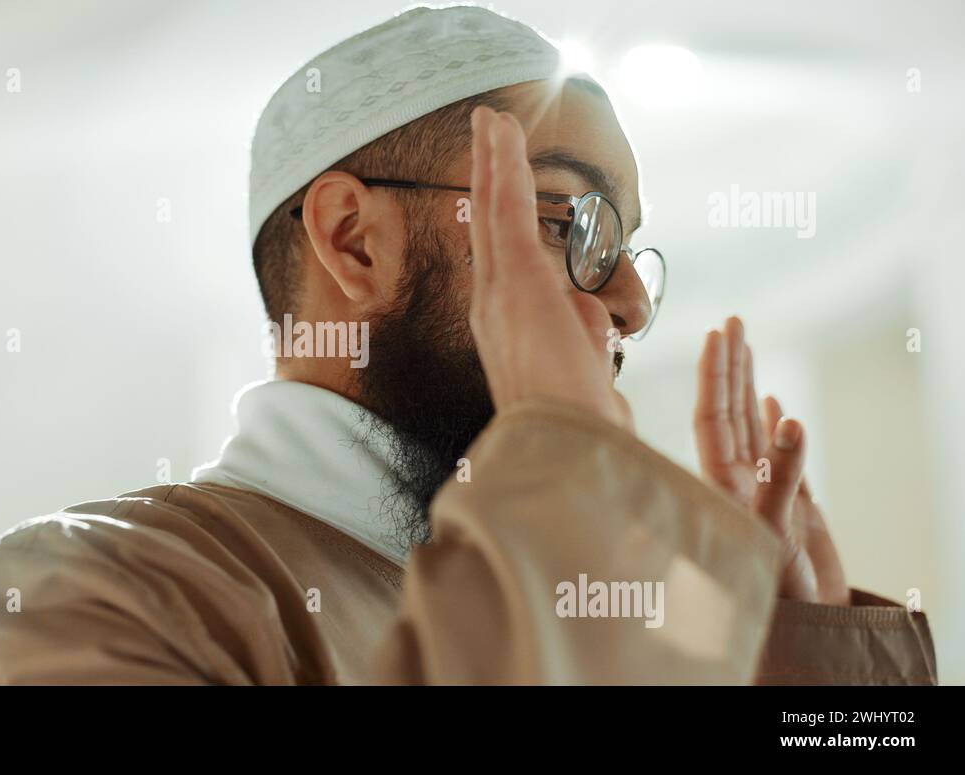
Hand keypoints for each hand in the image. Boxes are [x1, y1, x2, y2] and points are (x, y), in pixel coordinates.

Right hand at [467, 107, 629, 426]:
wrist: (566, 450)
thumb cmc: (575, 419)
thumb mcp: (583, 362)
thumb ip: (581, 328)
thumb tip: (589, 307)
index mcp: (505, 322)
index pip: (501, 252)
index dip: (498, 209)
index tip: (499, 176)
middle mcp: (491, 302)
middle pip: (488, 223)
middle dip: (488, 174)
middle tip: (486, 129)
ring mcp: (499, 290)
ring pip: (493, 208)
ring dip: (493, 159)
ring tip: (491, 120)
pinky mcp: (516, 280)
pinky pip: (505, 208)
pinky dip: (502, 165)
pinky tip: (500, 131)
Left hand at [693, 317, 848, 604]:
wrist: (806, 628)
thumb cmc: (779, 588)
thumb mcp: (777, 530)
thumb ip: (781, 477)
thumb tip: (789, 417)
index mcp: (722, 481)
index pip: (713, 415)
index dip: (715, 373)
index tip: (717, 333)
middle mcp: (737, 479)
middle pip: (729, 409)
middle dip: (729, 365)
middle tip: (731, 321)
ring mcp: (761, 489)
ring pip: (751, 425)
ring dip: (748, 385)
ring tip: (745, 347)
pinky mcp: (788, 504)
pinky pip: (778, 454)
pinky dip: (775, 426)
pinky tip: (773, 406)